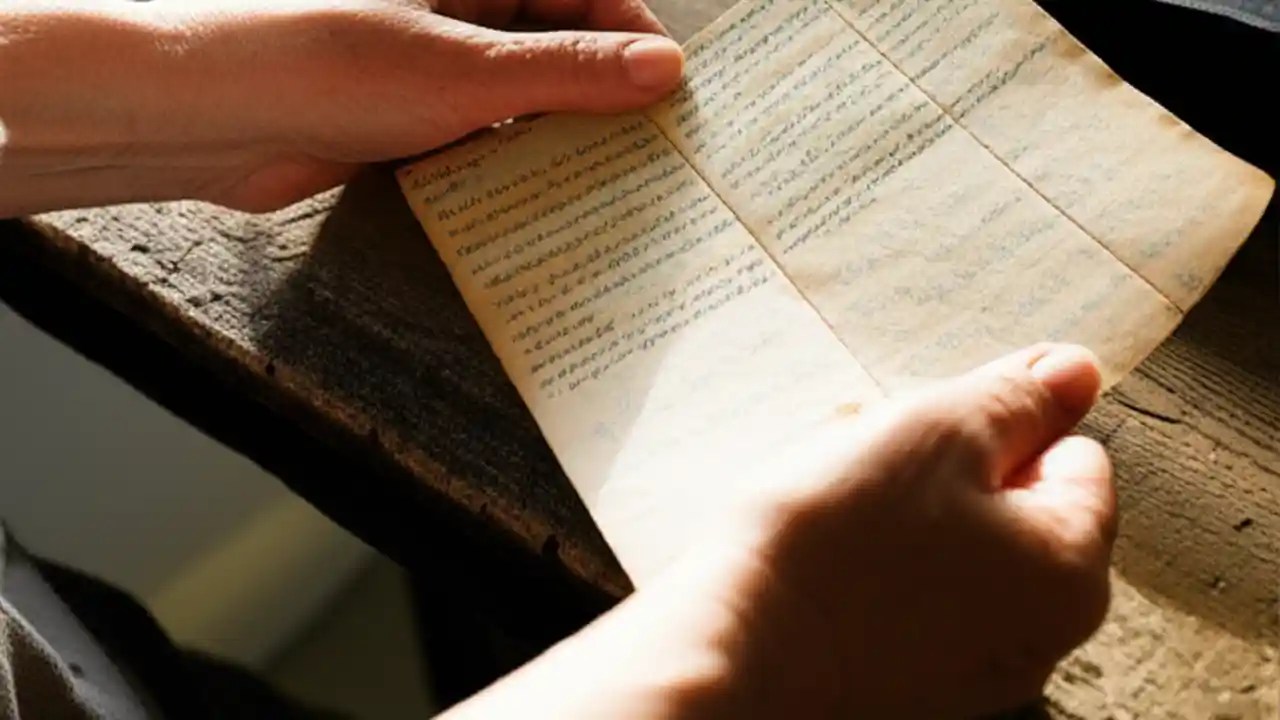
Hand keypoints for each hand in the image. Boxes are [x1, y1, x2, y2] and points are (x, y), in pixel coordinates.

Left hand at [0, 0, 683, 215]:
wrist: (211, 122)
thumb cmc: (321, 65)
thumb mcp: (466, 70)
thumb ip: (567, 71)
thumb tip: (660, 67)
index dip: (633, 38)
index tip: (670, 93)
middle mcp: (455, 12)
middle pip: (558, 48)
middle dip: (601, 97)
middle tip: (649, 152)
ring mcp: (430, 68)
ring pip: (521, 100)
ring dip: (558, 139)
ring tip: (608, 188)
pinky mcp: (407, 122)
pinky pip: (480, 141)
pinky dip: (511, 168)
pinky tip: (539, 203)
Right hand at [702, 343, 1116, 716]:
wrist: (735, 650)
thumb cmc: (837, 540)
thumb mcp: (937, 432)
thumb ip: (1018, 398)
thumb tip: (1077, 371)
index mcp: (1070, 571)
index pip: (1075, 457)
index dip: (1001, 426)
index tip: (932, 430)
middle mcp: (1040, 637)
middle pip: (1015, 506)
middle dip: (951, 470)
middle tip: (876, 464)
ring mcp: (971, 670)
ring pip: (956, 549)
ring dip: (907, 515)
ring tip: (839, 510)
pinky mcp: (908, 686)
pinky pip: (911, 598)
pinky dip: (878, 570)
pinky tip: (827, 559)